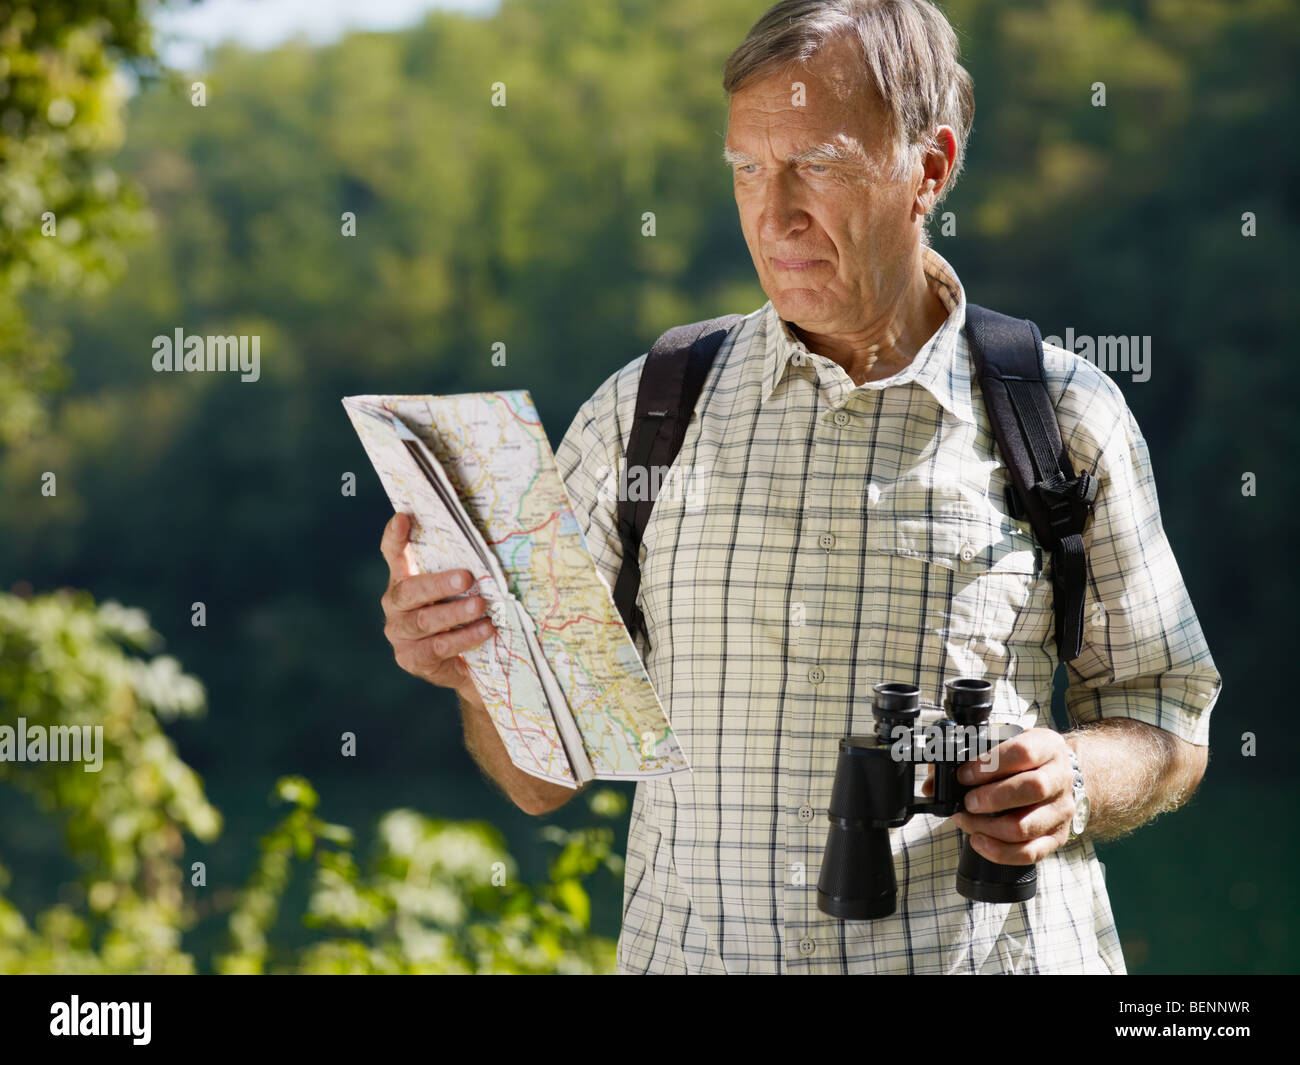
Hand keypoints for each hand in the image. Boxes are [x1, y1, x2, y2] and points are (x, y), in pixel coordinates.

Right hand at [379, 513, 495, 695]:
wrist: (467, 666)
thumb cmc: (463, 617)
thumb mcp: (461, 592)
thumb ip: (461, 572)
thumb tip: (487, 547)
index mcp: (404, 580)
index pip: (394, 555)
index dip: (395, 538)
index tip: (403, 517)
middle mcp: (395, 605)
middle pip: (409, 591)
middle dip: (438, 583)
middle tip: (466, 577)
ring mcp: (400, 633)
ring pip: (423, 621)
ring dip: (454, 613)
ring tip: (480, 607)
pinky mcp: (410, 659)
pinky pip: (437, 647)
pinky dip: (464, 638)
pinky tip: (485, 630)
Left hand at [946, 727, 1076, 864]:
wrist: (1063, 775)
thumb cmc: (1029, 760)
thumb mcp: (1007, 745)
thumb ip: (969, 758)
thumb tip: (932, 783)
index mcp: (1048, 747)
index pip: (1023, 753)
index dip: (989, 765)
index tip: (964, 775)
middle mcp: (1060, 778)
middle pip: (1031, 789)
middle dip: (990, 798)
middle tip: (966, 801)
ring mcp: (1061, 810)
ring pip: (1026, 825)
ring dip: (988, 828)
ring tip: (966, 820)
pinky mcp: (1056, 837)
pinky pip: (1029, 852)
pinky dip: (999, 851)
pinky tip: (979, 841)